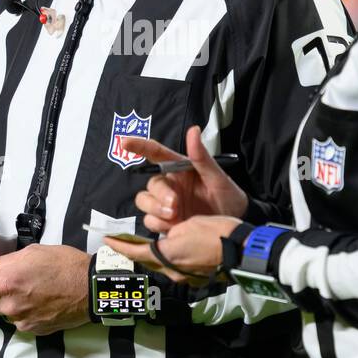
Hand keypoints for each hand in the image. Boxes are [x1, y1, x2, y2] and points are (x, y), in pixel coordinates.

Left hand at [0, 244, 91, 334]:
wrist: (91, 287)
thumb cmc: (63, 264)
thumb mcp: (30, 253)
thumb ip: (5, 264)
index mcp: (4, 282)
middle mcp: (8, 305)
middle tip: (16, 281)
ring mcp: (21, 320)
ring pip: (4, 311)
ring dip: (12, 302)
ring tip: (36, 289)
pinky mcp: (33, 330)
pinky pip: (20, 320)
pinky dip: (26, 311)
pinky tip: (43, 300)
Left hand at [106, 214, 239, 284]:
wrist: (241, 249)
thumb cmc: (215, 232)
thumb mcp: (188, 225)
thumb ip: (169, 232)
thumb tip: (164, 237)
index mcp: (167, 255)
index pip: (136, 252)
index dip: (120, 246)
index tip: (107, 240)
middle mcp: (172, 270)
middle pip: (146, 260)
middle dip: (133, 251)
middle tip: (122, 242)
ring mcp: (183, 275)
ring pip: (159, 263)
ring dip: (149, 254)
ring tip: (141, 244)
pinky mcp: (193, 276)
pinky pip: (171, 266)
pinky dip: (164, 257)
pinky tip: (165, 250)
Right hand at [122, 125, 247, 234]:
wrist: (233, 224)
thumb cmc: (227, 195)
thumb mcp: (217, 176)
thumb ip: (201, 157)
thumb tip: (192, 130)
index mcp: (179, 168)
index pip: (155, 153)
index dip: (139, 146)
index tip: (124, 142)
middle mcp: (170, 185)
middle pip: (150, 185)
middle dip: (159, 195)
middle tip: (174, 205)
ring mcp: (166, 204)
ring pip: (145, 202)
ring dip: (155, 210)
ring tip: (175, 216)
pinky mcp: (166, 222)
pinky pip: (150, 221)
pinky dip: (158, 224)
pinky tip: (173, 228)